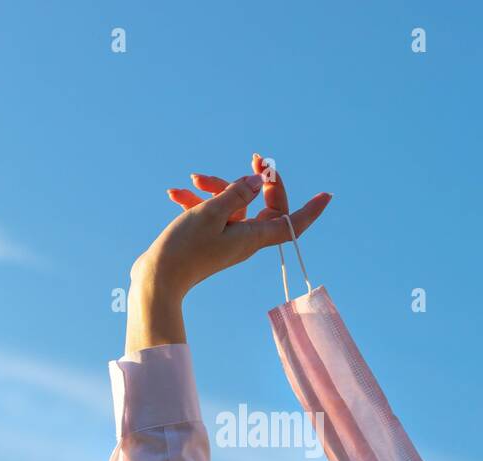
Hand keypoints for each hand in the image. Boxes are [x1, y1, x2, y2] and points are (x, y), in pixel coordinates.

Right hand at [131, 152, 330, 302]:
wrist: (155, 280)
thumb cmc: (184, 248)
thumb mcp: (211, 213)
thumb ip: (236, 193)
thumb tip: (256, 181)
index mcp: (253, 236)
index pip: (291, 223)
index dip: (310, 210)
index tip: (327, 196)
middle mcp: (244, 239)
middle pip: (260, 204)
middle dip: (251, 181)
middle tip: (254, 158)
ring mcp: (226, 238)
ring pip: (231, 204)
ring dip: (214, 188)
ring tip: (193, 180)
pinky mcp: (208, 238)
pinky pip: (211, 213)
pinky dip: (197, 201)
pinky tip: (176, 193)